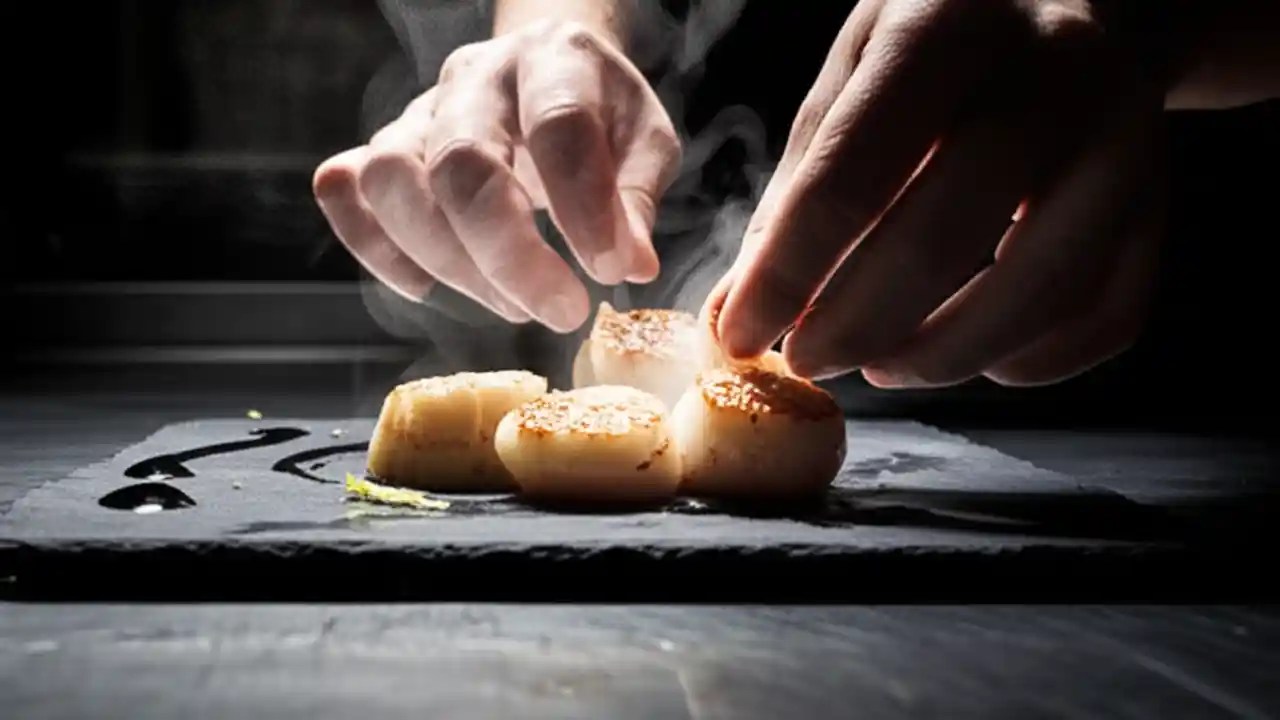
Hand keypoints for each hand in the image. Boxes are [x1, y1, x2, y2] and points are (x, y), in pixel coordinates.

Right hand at [313, 21, 680, 331]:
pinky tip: (429, 285)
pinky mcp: (381, 149)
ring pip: (391, 178)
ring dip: (447, 261)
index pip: (558, 125)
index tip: (611, 270)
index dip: (583, 207)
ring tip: (509, 304)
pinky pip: (344, 189)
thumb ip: (637, 197)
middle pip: (461, 162)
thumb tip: (629, 264)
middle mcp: (476, 77)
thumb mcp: (646, 142)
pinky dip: (375, 248)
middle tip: (562, 311)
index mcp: (555, 58)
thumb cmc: (602, 117)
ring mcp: (419, 112)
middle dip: (509, 255)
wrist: (549, 77)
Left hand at [710, 0, 1167, 386]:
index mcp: (947, 25)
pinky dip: (1028, 360)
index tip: (738, 335)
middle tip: (806, 360)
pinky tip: (969, 355)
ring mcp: (1126, 139)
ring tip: (879, 363)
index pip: (852, 170)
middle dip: (859, 322)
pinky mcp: (1162, 201)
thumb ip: (801, 185)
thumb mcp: (859, 71)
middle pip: (946, 232)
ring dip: (943, 356)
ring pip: (1039, 289)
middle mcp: (1053, 75)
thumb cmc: (945, 43)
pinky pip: (1105, 315)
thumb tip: (738, 308)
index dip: (788, 271)